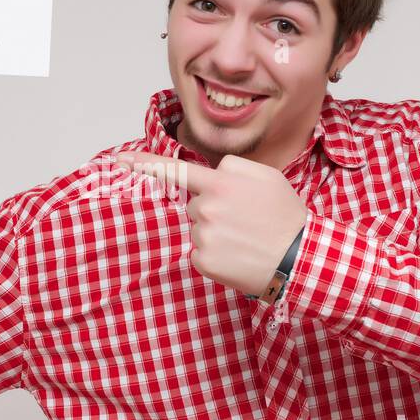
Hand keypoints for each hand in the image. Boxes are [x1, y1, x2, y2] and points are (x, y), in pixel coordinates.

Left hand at [114, 151, 308, 296]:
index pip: (176, 170)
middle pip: (195, 203)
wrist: (299, 258)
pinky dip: (216, 254)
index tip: (120, 159)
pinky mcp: (202, 260)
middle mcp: (206, 207)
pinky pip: (200, 252)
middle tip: (246, 220)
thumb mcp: (267, 177)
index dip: (145, 163)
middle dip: (215, 209)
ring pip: (199, 228)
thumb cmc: (285, 215)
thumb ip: (233, 168)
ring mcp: (202, 235)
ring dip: (217, 232)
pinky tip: (238, 255)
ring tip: (245, 238)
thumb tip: (212, 174)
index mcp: (221, 182)